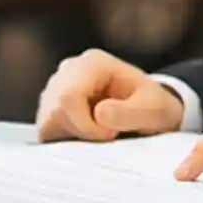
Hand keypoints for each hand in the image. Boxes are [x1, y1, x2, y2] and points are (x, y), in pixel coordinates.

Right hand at [36, 49, 184, 142]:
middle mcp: (68, 70)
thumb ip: (130, 113)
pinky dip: (67, 140)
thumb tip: (100, 115)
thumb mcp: (155, 111)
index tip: (111, 134)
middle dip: (81, 132)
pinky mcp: (51, 107)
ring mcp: (56, 87)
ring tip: (101, 133)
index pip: (68, 97)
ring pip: (47, 122)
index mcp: (92, 63)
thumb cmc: (155, 107)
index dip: (86, 125)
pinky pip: (47, 130)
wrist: (151, 109)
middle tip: (109, 135)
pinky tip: (89, 136)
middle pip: (54, 110)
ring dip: (74, 137)